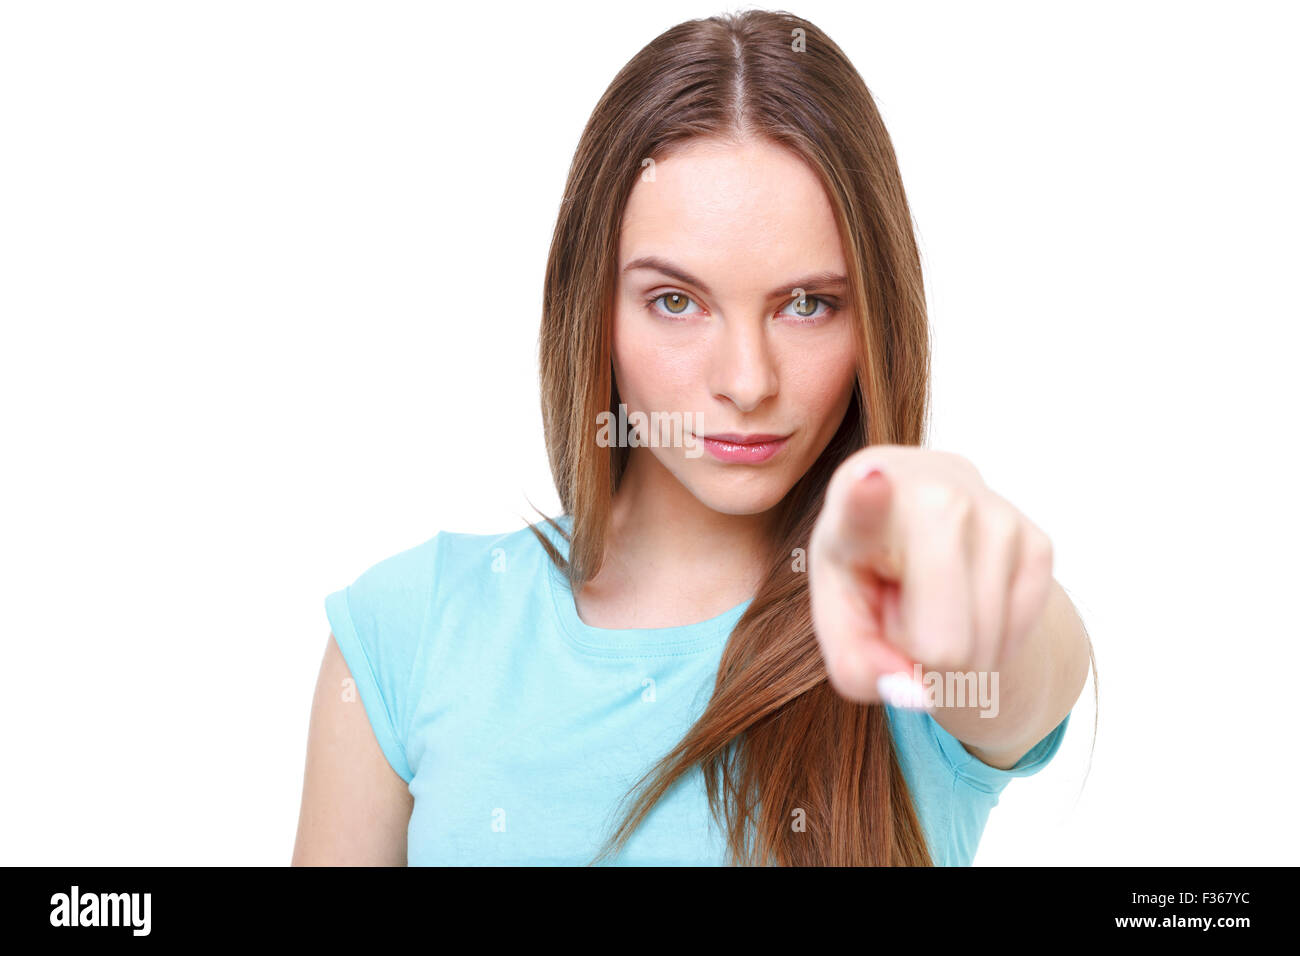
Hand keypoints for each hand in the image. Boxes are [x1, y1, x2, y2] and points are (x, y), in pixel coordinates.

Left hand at [808, 445, 1054, 707]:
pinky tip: (963, 596)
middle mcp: (935, 495)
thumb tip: (917, 693)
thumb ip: (856, 665)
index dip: (867, 498)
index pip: (863, 504)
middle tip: (900, 604)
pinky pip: (1015, 638)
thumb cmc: (867, 567)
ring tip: (929, 593)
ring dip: (953, 645)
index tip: (870, 480)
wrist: (921, 509)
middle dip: (920, 653)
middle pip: (942, 643)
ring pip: (981, 650)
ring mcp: (997, 515)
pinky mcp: (1039, 541)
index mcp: (859, 496)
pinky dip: (987, 638)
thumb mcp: (837, 615)